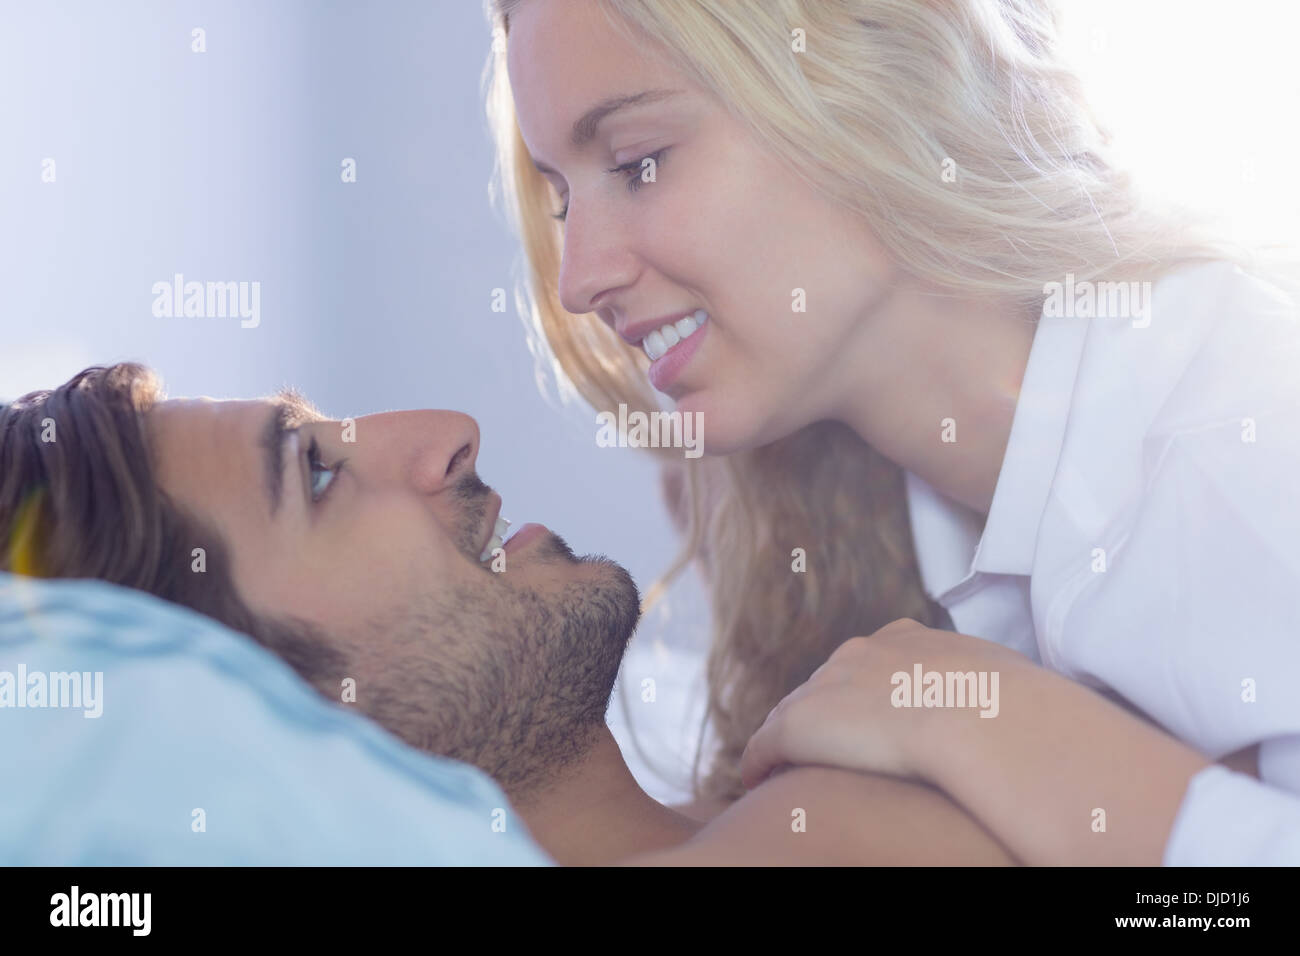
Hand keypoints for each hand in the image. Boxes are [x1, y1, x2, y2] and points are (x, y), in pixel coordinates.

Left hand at [739, 618, 1028, 788]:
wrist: (980, 714)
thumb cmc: (1008, 704)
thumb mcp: (1003, 678)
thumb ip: (991, 683)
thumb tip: (1021, 703)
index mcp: (904, 640)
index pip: (866, 661)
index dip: (859, 689)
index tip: (862, 712)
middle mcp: (857, 654)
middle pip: (823, 684)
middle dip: (819, 711)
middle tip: (819, 745)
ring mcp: (826, 687)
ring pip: (791, 713)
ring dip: (785, 737)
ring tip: (779, 764)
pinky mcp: (800, 725)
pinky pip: (765, 745)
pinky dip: (758, 761)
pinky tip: (755, 779)